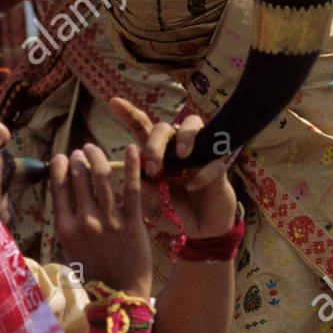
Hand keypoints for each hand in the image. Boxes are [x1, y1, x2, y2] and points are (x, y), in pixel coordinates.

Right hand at [51, 144, 152, 297]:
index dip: (60, 168)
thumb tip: (65, 198)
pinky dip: (131, 166)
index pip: (58, 188)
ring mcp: (109, 221)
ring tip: (94, 148)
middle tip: (82, 151)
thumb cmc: (94, 273)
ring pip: (101, 178)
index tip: (63, 157)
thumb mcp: (71, 249)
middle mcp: (85, 222)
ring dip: (96, 158)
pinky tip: (132, 149)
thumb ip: (68, 224)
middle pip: (79, 179)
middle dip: (78, 160)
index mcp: (66, 229)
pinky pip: (131, 189)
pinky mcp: (132, 223)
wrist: (120, 296)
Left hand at [108, 97, 238, 239]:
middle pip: (164, 127)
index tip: (114, 101)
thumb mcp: (153, 206)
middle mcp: (176, 148)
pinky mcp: (218, 166)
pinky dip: (201, 173)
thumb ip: (142, 191)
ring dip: (184, 137)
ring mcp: (198, 154)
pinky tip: (193, 187)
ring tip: (181, 157)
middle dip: (156, 144)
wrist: (202, 231)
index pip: (142, 128)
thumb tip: (134, 172)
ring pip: (192, 124)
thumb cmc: (174, 213)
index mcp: (157, 154)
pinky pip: (212, 160)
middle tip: (153, 168)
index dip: (128, 113)